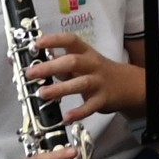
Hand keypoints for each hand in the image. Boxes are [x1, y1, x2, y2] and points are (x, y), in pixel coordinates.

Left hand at [25, 35, 143, 125]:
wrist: (127, 85)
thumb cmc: (96, 72)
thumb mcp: (82, 63)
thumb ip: (60, 63)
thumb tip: (34, 62)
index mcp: (85, 52)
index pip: (70, 41)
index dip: (54, 40)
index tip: (36, 44)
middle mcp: (92, 65)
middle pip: (73, 62)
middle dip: (51, 67)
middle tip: (31, 73)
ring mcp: (99, 82)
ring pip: (81, 83)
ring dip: (60, 88)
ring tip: (42, 94)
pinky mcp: (102, 99)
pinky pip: (90, 106)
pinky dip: (78, 112)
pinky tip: (66, 118)